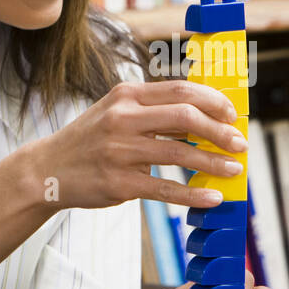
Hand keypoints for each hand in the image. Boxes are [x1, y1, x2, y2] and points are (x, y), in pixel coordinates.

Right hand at [29, 79, 248, 210]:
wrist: (48, 170)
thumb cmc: (91, 139)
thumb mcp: (116, 112)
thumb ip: (154, 111)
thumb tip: (203, 116)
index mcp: (127, 96)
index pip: (180, 90)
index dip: (213, 101)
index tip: (233, 114)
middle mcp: (123, 119)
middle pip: (185, 117)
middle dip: (219, 131)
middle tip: (240, 143)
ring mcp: (120, 152)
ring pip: (179, 153)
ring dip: (213, 162)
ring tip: (234, 170)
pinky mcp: (119, 183)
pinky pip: (165, 189)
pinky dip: (193, 194)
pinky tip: (212, 198)